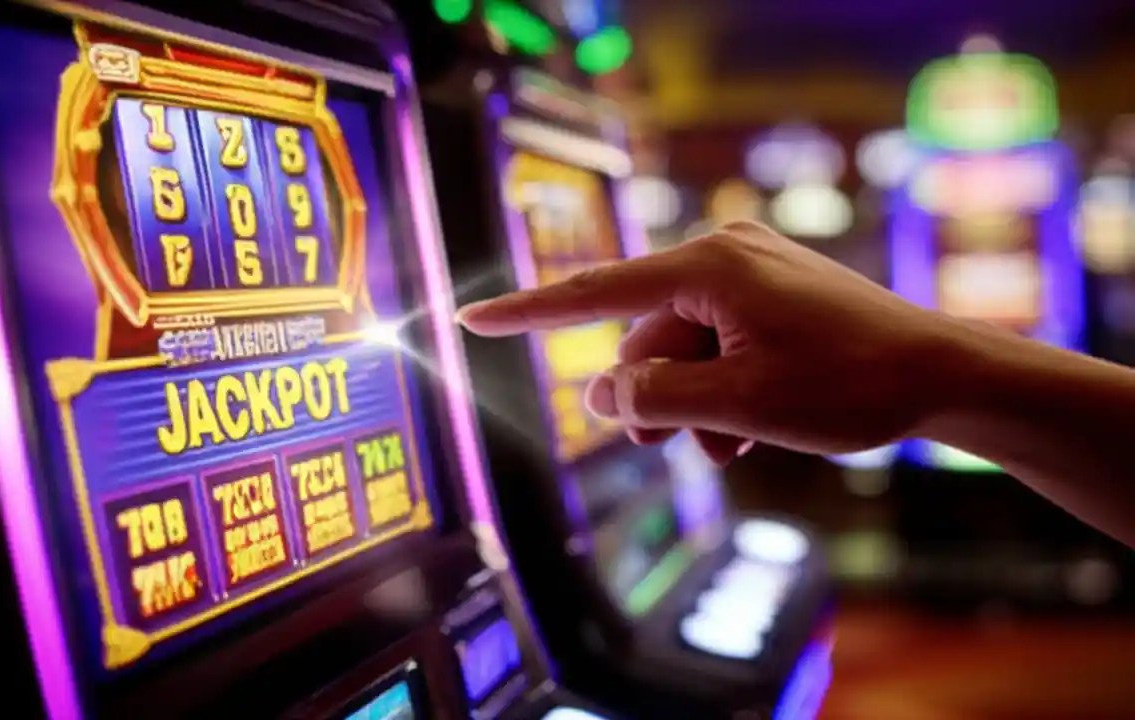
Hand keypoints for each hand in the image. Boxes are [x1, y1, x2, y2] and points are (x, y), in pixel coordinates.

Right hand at [457, 221, 951, 464]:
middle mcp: (723, 256)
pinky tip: (745, 431)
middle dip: (649, 394)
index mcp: (708, 267)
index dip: (528, 313)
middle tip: (665, 444)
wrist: (943, 376)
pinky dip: (718, 388)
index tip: (472, 320)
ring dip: (689, 402)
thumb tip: (601, 393)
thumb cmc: (850, 384)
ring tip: (726, 445)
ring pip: (680, 349)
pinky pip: (715, 343)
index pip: (595, 293)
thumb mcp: (739, 404)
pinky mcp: (770, 295)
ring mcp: (749, 273)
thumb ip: (656, 398)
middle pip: (643, 335)